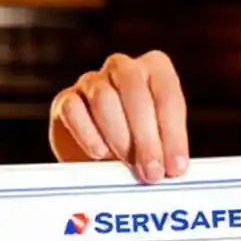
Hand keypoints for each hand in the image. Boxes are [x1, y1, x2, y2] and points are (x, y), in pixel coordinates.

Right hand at [49, 50, 188, 183]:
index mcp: (156, 69)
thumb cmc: (141, 147)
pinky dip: (88, 134)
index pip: (167, 93)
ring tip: (128, 165)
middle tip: (152, 172)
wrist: (101, 158)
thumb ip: (169, 151)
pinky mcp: (65, 100)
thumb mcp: (163, 146)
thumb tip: (175, 168)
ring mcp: (91, 81)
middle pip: (134, 91)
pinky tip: (99, 154)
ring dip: (119, 137)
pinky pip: (73, 109)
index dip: (173, 133)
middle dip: (146, 137)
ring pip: (103, 98)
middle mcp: (123, 68)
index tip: (175, 167)